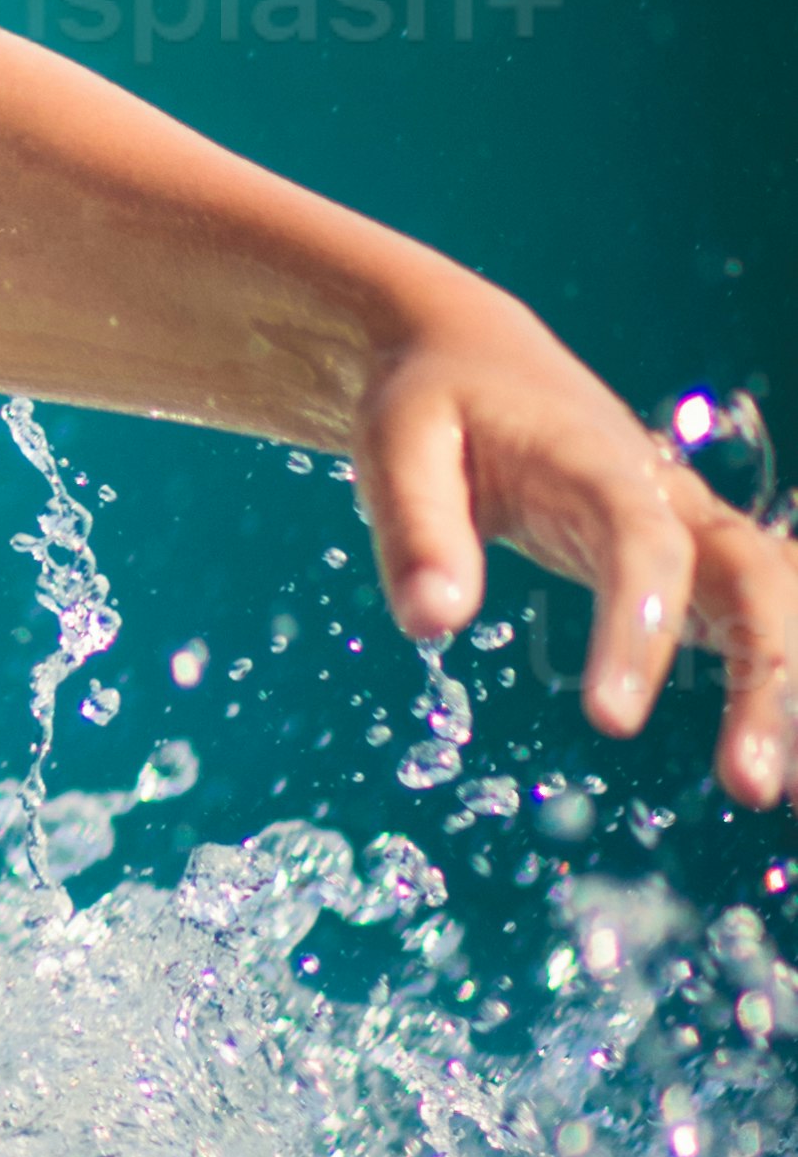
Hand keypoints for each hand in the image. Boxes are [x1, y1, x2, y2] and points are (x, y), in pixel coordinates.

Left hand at [353, 314, 795, 798]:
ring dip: (793, 693)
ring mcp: (692, 530)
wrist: (474, 357)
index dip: (639, 625)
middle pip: (751, 578)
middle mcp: (669, 495)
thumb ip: (416, 529)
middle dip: (767, 675)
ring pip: (776, 602)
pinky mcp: (693, 566)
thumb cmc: (431, 401)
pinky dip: (785, 690)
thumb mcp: (396, 446)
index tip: (608, 720)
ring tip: (784, 799)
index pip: (642, 541)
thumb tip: (432, 625)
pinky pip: (762, 623)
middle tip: (745, 787)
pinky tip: (788, 777)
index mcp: (598, 461)